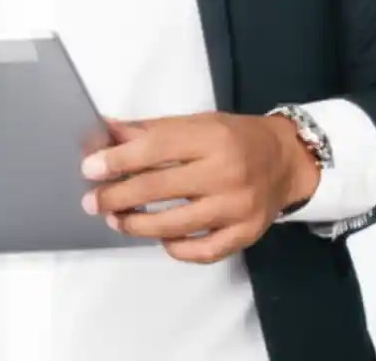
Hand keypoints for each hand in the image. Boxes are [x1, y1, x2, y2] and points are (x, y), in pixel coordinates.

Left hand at [80, 112, 319, 263]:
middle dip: (117, 197)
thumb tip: (103, 131)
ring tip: (117, 220)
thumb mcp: (194, 123)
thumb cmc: (233, 138)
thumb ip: (149, 131)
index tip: (89, 169)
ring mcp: (237, 207)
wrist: (286, 159)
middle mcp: (226, 173)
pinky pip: (203, 251)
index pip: (154, 149)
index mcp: (211, 138)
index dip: (118, 160)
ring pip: (176, 225)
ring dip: (138, 225)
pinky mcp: (246, 234)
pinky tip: (161, 239)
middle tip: (92, 202)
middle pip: (159, 188)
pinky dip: (177, 249)